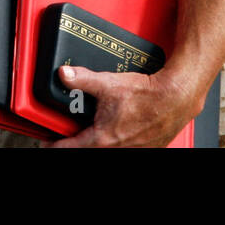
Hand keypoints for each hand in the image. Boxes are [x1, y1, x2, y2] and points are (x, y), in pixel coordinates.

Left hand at [46, 64, 202, 147]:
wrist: (177, 96)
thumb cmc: (148, 94)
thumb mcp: (109, 83)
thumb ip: (83, 79)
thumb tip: (64, 74)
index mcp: (104, 138)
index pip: (70, 148)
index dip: (54, 144)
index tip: (47, 141)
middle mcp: (118, 149)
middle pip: (89, 149)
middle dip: (78, 140)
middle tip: (70, 132)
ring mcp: (134, 150)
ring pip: (107, 149)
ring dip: (99, 140)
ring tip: (98, 126)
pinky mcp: (147, 148)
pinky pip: (126, 147)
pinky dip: (118, 139)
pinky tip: (120, 125)